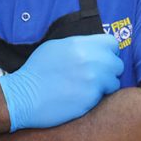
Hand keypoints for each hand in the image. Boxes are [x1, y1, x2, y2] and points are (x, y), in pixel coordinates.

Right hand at [0, 34, 123, 131]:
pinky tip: (82, 97)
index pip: (112, 43)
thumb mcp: (55, 48)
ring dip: (106, 85)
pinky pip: (105, 96)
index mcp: (80, 44)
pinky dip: (97, 97)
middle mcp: (90, 59)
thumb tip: (94, 48)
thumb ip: (78, 46)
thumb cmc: (37, 72)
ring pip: (114, 81)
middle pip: (117, 63)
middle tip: (96, 77)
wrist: (24, 97)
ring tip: (88, 88)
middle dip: (109, 70)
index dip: (109, 52)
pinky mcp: (91, 98)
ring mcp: (92, 79)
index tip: (102, 59)